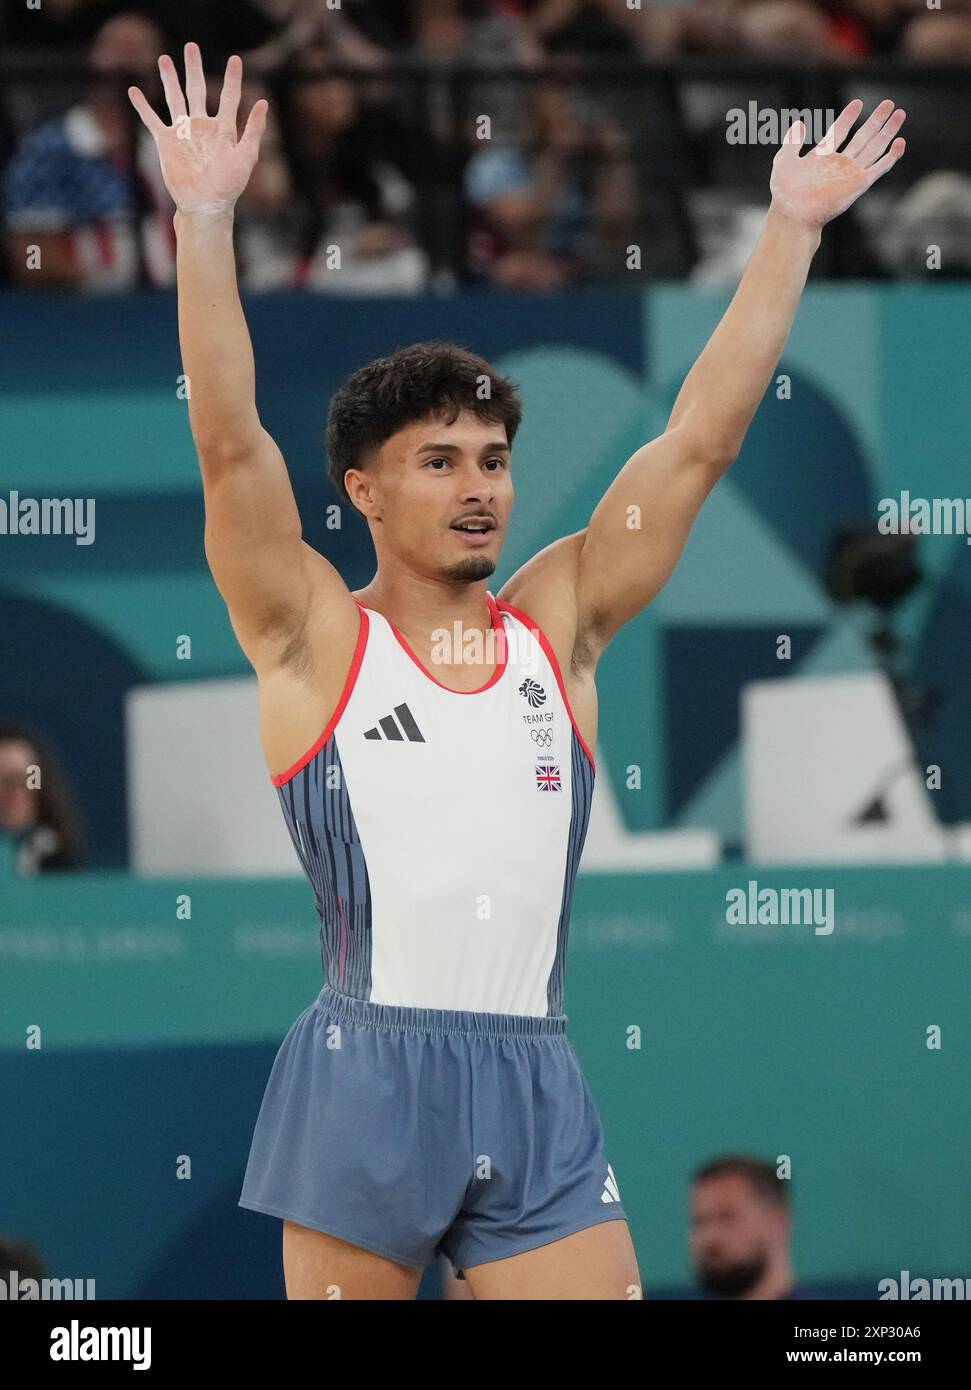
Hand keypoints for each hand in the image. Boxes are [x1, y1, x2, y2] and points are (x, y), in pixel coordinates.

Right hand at [128, 42, 267, 215]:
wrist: (205, 206)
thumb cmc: (229, 186)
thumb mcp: (246, 157)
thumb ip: (253, 130)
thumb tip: (263, 102)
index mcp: (223, 128)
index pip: (228, 96)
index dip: (233, 78)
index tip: (235, 59)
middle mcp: (202, 126)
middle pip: (197, 89)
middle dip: (194, 68)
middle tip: (191, 46)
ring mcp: (183, 133)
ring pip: (174, 98)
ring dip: (169, 79)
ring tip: (164, 59)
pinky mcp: (166, 143)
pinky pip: (152, 120)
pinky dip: (143, 106)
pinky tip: (134, 91)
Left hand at [770, 99, 905, 230]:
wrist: (794, 214)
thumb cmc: (785, 192)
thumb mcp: (784, 160)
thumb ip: (792, 141)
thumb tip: (800, 123)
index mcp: (823, 157)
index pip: (840, 131)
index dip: (848, 117)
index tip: (858, 103)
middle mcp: (839, 164)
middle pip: (863, 137)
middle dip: (876, 120)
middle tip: (889, 103)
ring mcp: (851, 173)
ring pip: (875, 148)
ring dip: (888, 131)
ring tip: (900, 113)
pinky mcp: (859, 184)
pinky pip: (879, 168)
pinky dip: (891, 156)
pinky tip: (900, 142)